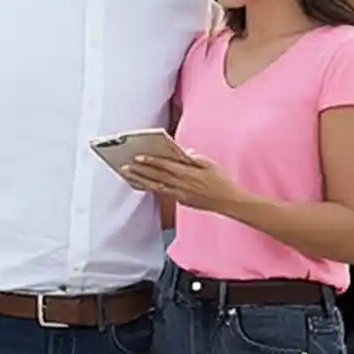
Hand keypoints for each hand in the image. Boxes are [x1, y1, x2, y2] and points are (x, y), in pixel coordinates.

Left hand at [119, 151, 244, 214]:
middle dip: (140, 171)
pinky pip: (161, 193)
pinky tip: (140, 184)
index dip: (151, 161)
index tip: (138, 157)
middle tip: (124, 166)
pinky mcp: (180, 200)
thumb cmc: (220, 181)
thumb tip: (184, 152)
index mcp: (188, 174)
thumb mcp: (211, 165)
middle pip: (157, 176)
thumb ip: (196, 158)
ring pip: (155, 186)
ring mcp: (180, 194)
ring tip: (127, 174)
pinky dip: (149, 188)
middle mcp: (181, 185)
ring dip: (140, 180)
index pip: (166, 166)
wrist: (228, 202)